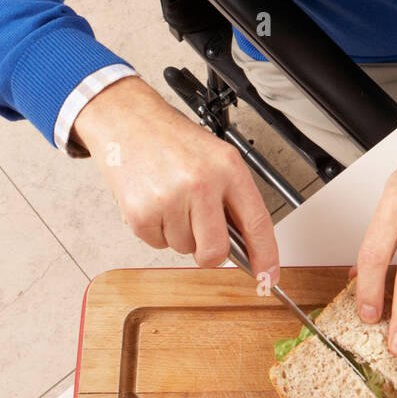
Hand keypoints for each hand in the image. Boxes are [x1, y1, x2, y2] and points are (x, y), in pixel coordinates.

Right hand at [72, 75, 279, 278]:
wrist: (128, 122)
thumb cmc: (172, 140)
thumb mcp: (216, 157)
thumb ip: (232, 197)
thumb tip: (245, 243)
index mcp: (228, 168)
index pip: (257, 223)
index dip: (265, 255)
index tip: (268, 275)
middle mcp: (202, 184)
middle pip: (216, 251)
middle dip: (209, 252)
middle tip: (199, 231)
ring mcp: (170, 199)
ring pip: (184, 248)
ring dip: (178, 233)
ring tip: (170, 199)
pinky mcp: (141, 213)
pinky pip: (157, 244)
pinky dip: (155, 230)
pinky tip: (153, 202)